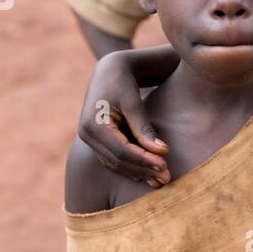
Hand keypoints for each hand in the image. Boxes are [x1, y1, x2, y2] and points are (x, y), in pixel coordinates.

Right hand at [78, 46, 175, 185]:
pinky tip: (147, 174)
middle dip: (143, 170)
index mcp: (93, 124)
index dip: (143, 160)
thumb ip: (144, 127)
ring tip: (160, 180)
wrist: (108, 71)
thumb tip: (161, 152)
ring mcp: (88, 139)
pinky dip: (130, 168)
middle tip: (166, 177)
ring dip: (137, 173)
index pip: (121, 151)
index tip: (164, 165)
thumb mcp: (134, 102)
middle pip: (117, 161)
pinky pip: (112, 160)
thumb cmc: (122, 82)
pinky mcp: (95, 141)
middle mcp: (86, 134)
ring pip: (114, 164)